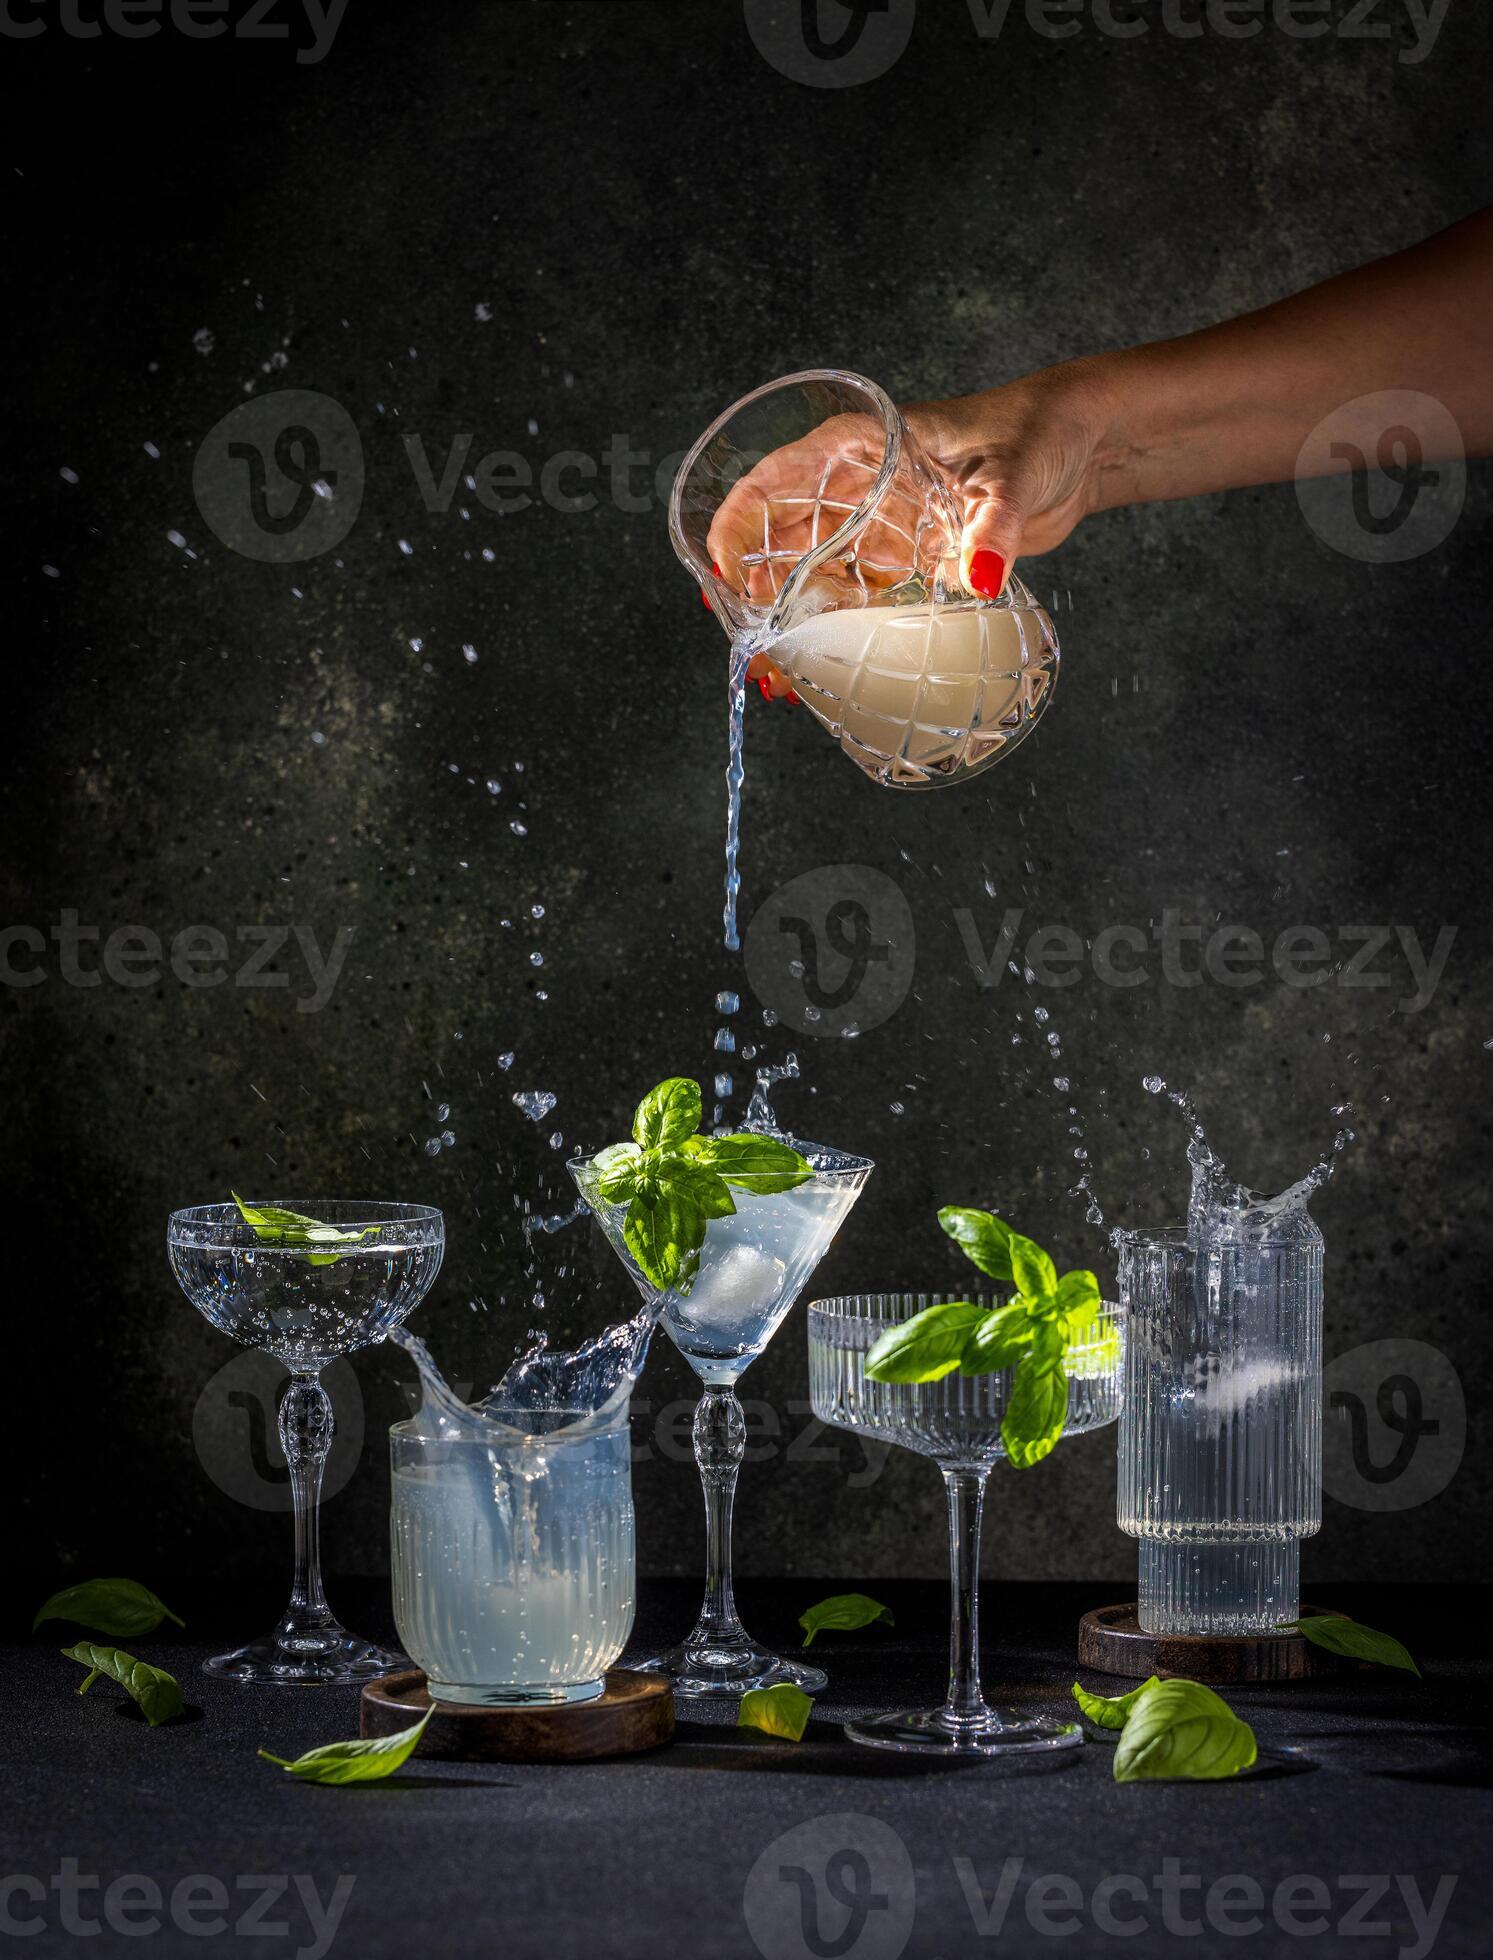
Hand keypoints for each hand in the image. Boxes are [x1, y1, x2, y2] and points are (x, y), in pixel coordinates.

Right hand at [708, 361, 1111, 699]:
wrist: (1079, 448)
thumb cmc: (1039, 431)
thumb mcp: (1011, 477)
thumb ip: (993, 527)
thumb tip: (980, 578)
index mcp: (858, 446)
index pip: (772, 484)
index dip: (737, 530)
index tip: (721, 579)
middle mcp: (853, 485)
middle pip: (779, 543)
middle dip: (755, 599)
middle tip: (755, 654)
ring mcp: (875, 524)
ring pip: (809, 578)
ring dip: (789, 627)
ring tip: (780, 679)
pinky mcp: (901, 557)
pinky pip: (852, 599)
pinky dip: (832, 635)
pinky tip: (821, 672)